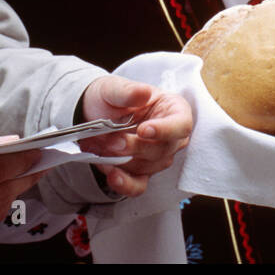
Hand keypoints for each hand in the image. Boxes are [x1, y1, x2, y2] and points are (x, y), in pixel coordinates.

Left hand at [79, 76, 192, 196]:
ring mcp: (157, 157)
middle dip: (135, 147)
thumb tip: (143, 92)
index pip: (181, 125)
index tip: (144, 130)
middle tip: (112, 140)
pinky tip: (112, 175)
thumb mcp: (114, 88)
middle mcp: (170, 136)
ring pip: (148, 167)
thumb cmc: (111, 98)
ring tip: (101, 146)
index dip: (166, 130)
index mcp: (173, 110)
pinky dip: (125, 183)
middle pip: (163, 149)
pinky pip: (138, 185)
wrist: (93, 114)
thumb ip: (128, 91)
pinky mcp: (141, 173)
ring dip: (123, 160)